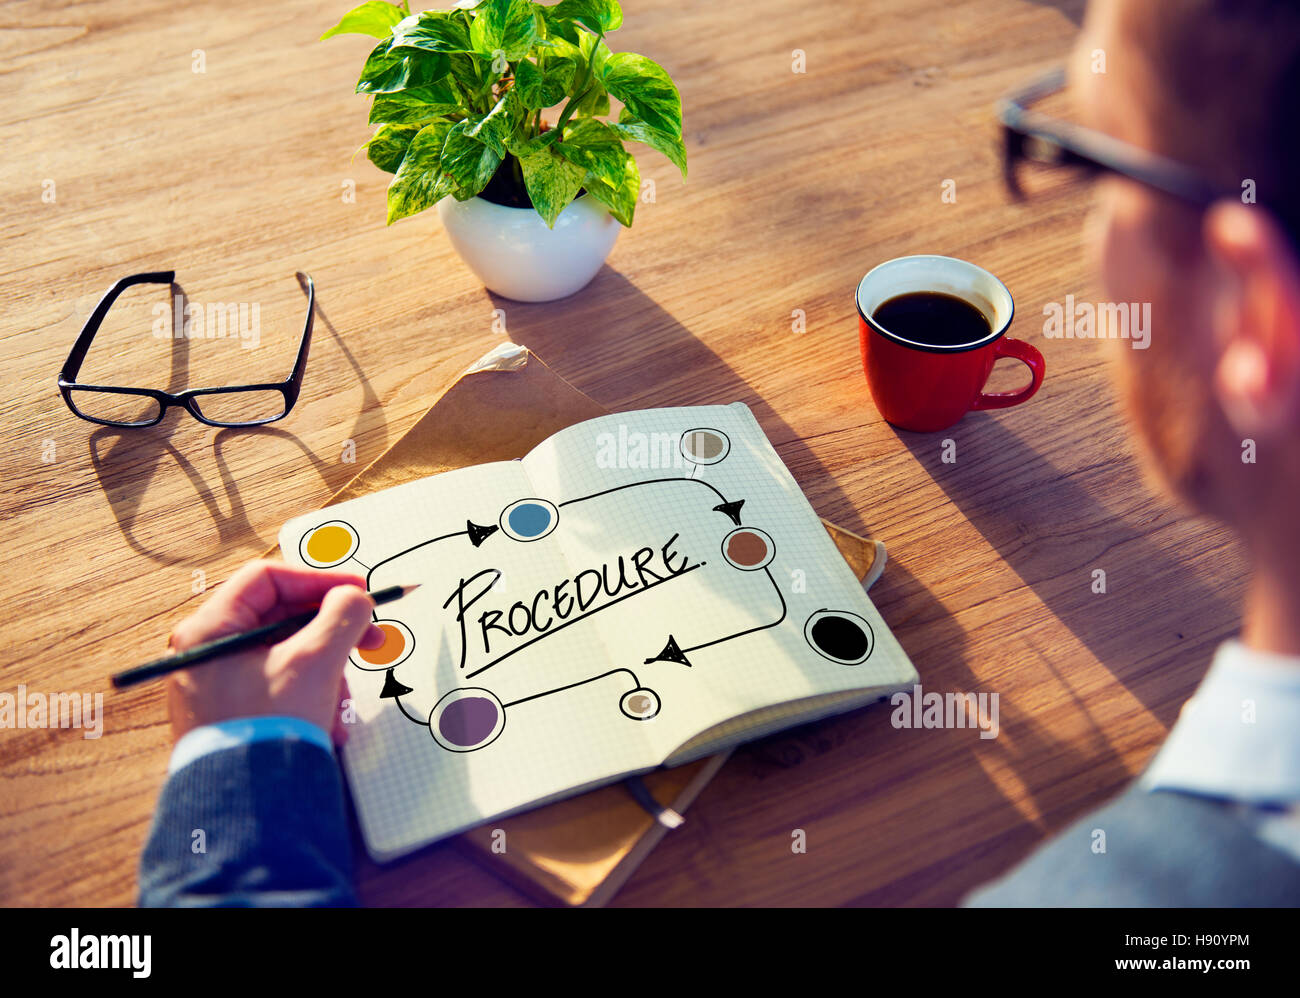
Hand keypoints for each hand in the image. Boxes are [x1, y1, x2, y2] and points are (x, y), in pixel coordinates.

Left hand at [164, 560, 385, 744]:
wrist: (247, 807)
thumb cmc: (265, 731)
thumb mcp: (314, 662)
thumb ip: (342, 617)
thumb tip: (354, 597)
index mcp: (210, 630)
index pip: (268, 578)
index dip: (318, 579)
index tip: (356, 591)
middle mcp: (208, 653)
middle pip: (282, 617)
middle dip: (331, 633)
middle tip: (369, 638)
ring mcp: (220, 684)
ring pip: (288, 653)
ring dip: (326, 670)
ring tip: (340, 701)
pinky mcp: (236, 711)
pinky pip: (282, 685)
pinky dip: (312, 694)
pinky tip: (328, 721)